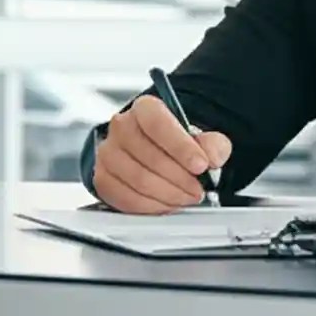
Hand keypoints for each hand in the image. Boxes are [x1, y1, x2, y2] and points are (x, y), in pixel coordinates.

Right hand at [93, 95, 231, 214]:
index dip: (181, 147)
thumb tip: (213, 157)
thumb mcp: (202, 138)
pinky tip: (167, 203)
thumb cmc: (174, 143)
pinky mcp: (103, 178)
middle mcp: (121, 126)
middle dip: (180, 178)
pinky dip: (152, 206)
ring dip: (169, 194)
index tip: (201, 165)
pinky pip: (127, 198)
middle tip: (198, 189)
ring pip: (139, 180)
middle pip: (150, 156)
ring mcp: (108, 153)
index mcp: (145, 108)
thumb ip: (212, 144)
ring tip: (185, 197)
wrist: (154, 151)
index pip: (158, 124)